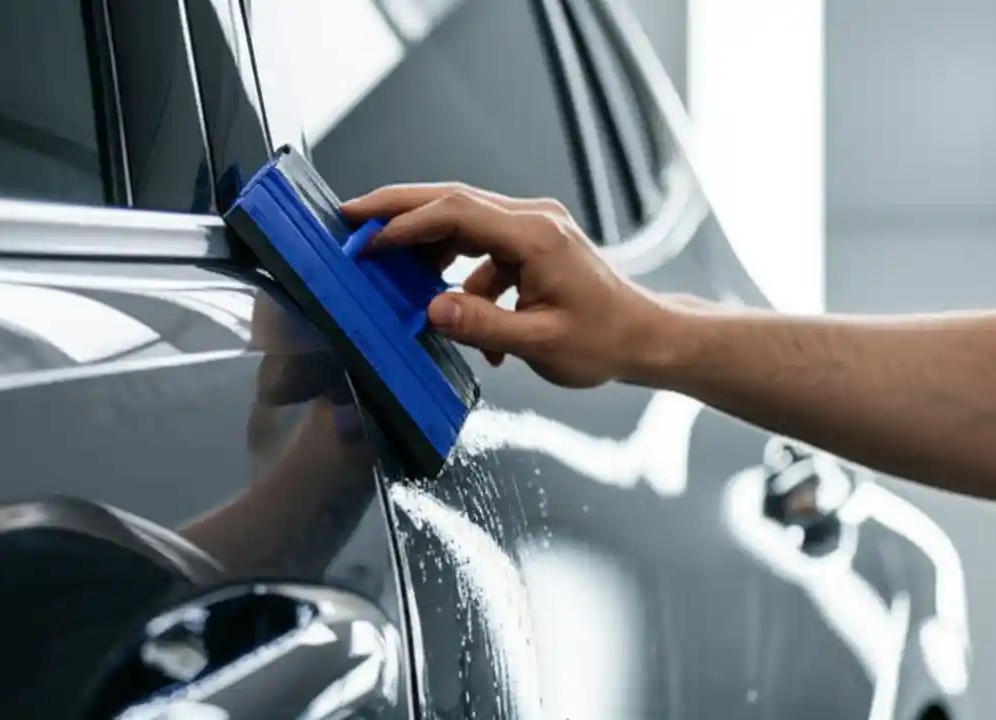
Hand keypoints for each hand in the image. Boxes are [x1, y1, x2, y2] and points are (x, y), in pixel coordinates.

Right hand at [343, 183, 669, 387]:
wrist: (645, 338)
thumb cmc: (604, 341)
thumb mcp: (540, 343)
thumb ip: (482, 326)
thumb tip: (431, 310)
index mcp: (535, 236)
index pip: (456, 211)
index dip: (405, 223)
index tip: (365, 238)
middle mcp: (533, 220)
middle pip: (453, 200)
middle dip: (399, 208)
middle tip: (350, 215)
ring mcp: (534, 228)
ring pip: (463, 223)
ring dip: (428, 248)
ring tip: (395, 274)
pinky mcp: (533, 245)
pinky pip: (483, 251)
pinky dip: (464, 279)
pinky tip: (467, 318)